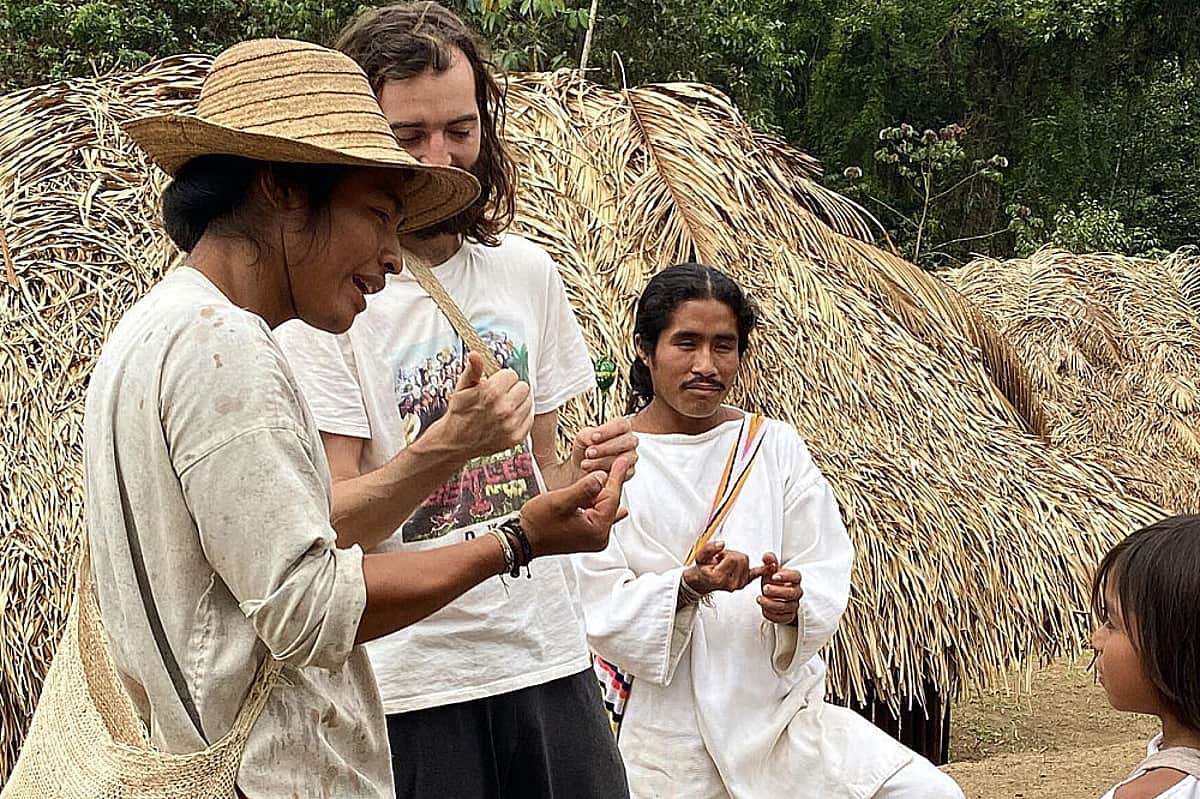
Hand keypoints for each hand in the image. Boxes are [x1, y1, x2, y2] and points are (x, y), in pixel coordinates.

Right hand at [435, 352, 532, 459]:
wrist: (454, 442)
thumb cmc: (459, 413)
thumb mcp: (462, 387)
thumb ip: (473, 370)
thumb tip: (475, 354)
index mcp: (491, 393)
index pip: (512, 374)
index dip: (502, 378)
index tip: (495, 384)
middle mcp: (504, 408)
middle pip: (523, 387)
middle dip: (512, 389)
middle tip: (500, 396)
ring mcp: (511, 424)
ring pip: (529, 402)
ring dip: (518, 402)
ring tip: (503, 407)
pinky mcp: (516, 437)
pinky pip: (529, 419)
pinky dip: (521, 417)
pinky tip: (507, 418)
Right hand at [518, 455, 632, 556]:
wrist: (522, 539)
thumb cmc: (538, 524)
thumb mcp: (562, 501)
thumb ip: (585, 488)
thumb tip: (603, 476)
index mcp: (598, 530)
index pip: (612, 497)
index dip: (616, 475)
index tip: (623, 459)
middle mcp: (599, 537)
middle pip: (610, 502)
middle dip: (609, 482)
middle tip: (617, 461)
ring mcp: (593, 537)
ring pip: (603, 506)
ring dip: (600, 490)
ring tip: (605, 470)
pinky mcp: (585, 535)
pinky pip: (596, 513)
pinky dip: (596, 500)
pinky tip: (603, 493)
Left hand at [570, 417, 637, 479]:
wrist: (584, 468)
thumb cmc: (586, 448)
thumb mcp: (582, 438)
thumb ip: (587, 435)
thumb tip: (592, 439)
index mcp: (621, 428)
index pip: (621, 424)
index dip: (607, 431)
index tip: (593, 438)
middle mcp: (630, 441)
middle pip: (627, 441)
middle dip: (606, 448)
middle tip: (589, 453)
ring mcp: (631, 457)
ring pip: (625, 459)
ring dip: (603, 462)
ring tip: (586, 465)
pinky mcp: (629, 472)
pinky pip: (622, 474)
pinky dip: (607, 474)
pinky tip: (594, 474)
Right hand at [682, 540, 770, 594]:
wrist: (702, 581)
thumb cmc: (701, 569)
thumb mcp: (700, 556)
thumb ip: (710, 548)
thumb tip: (722, 544)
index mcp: (720, 578)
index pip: (733, 558)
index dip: (725, 553)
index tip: (717, 558)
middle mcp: (732, 583)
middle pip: (742, 559)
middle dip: (732, 555)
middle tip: (721, 560)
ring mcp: (739, 585)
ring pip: (747, 562)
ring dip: (737, 559)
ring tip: (725, 564)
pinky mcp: (744, 583)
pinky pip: (756, 574)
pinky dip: (764, 569)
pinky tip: (772, 565)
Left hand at [756, 551, 802, 624]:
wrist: (774, 596)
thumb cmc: (774, 582)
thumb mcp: (770, 570)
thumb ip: (769, 562)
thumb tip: (767, 556)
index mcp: (794, 579)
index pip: (796, 576)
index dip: (785, 576)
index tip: (774, 576)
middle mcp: (796, 592)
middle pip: (792, 593)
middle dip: (777, 591)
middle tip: (765, 588)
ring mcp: (793, 605)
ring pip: (786, 607)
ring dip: (771, 603)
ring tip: (760, 598)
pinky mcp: (789, 616)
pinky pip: (782, 618)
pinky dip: (772, 614)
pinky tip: (764, 608)